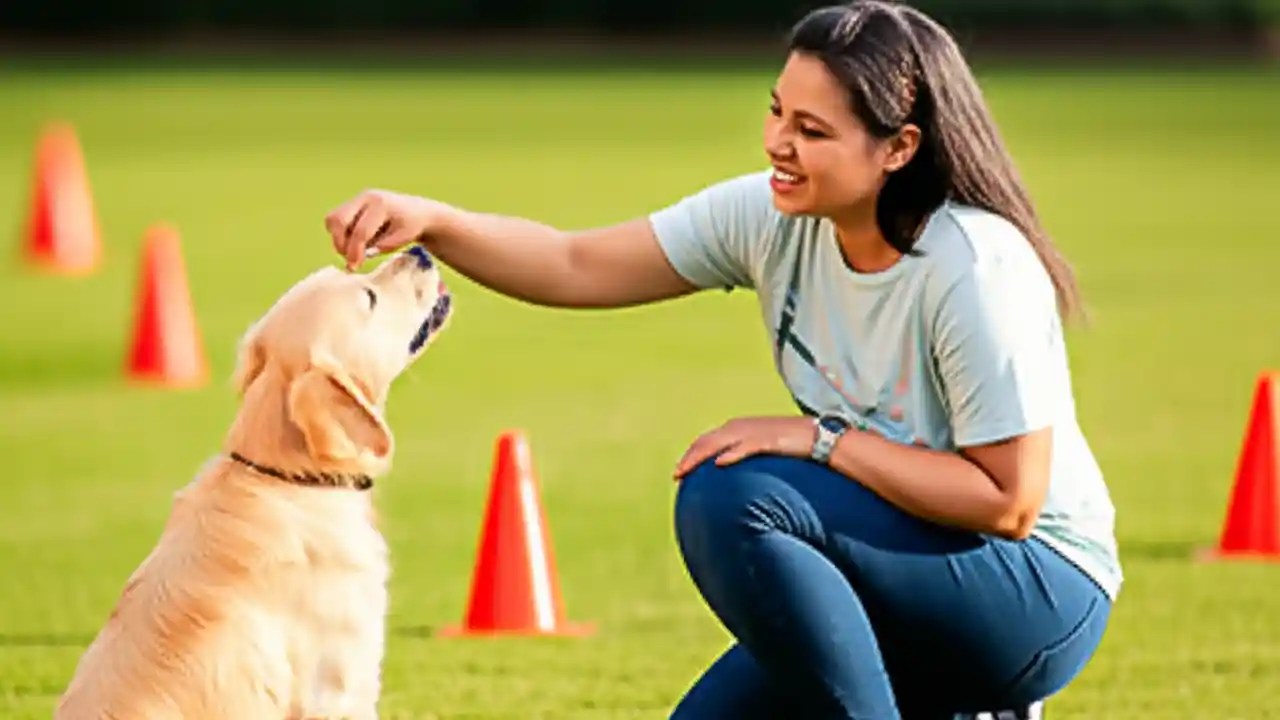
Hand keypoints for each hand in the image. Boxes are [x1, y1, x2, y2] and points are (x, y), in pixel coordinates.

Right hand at [324, 189, 450, 270]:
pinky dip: (339, 234)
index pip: (361, 231)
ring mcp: (357, 199)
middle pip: (338, 219)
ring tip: (353, 252)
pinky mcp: (351, 204)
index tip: (354, 266)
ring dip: (338, 239)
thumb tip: (365, 254)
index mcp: (382, 205)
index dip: (355, 251)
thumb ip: (386, 245)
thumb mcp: (405, 237)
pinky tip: (353, 242)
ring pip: (332, 219)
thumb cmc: (411, 226)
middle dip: (340, 243)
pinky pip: (334, 219)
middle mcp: (366, 197)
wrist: (416, 211)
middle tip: (350, 260)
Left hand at [673, 416, 816, 478]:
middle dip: (689, 458)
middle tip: (676, 475)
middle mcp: (740, 427)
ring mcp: (752, 432)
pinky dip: (731, 454)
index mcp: (737, 428)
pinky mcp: (766, 440)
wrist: (817, 436)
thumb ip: (744, 455)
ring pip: (718, 443)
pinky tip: (719, 464)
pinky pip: (744, 448)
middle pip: (706, 441)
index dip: (691, 454)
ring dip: (699, 457)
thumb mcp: (762, 448)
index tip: (680, 470)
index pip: (706, 440)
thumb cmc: (790, 445)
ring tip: (686, 471)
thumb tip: (731, 473)